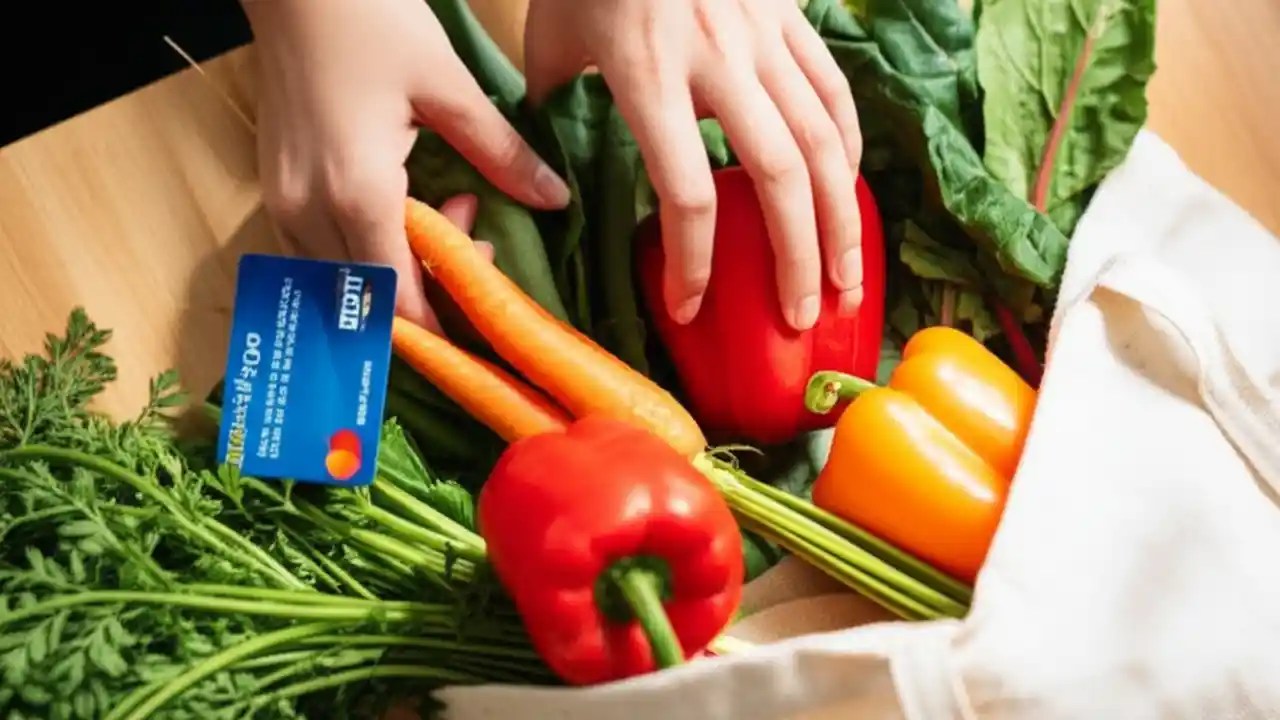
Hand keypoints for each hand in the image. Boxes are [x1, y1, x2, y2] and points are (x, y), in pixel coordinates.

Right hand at [242, 0, 568, 330]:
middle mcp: (309, 212)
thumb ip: (499, 153)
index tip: (481, 308)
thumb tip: (554, 199)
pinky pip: (316, 250)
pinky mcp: (272, 186)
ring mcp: (281, 202)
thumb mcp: (447, 85)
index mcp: (357, 195)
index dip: (441, 321)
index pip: (397, 296)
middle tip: (474, 224)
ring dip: (395, 266)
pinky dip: (363, 248)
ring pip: (339, 277)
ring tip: (443, 205)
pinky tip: (400, 205)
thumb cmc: (369, 21)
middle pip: (368, 296)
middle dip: (429, 286)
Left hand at [523, 0, 862, 330]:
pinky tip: (851, 196)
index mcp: (649, 74)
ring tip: (848, 280)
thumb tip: (549, 174)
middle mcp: (719, 61)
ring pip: (825, 141)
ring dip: (843, 219)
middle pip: (779, 176)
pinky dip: (849, 151)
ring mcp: (766, 38)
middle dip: (798, 258)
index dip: (694, 261)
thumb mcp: (555, 37)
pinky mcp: (793, 20)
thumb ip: (557, 109)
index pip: (687, 191)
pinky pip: (835, 94)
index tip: (690, 306)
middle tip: (803, 320)